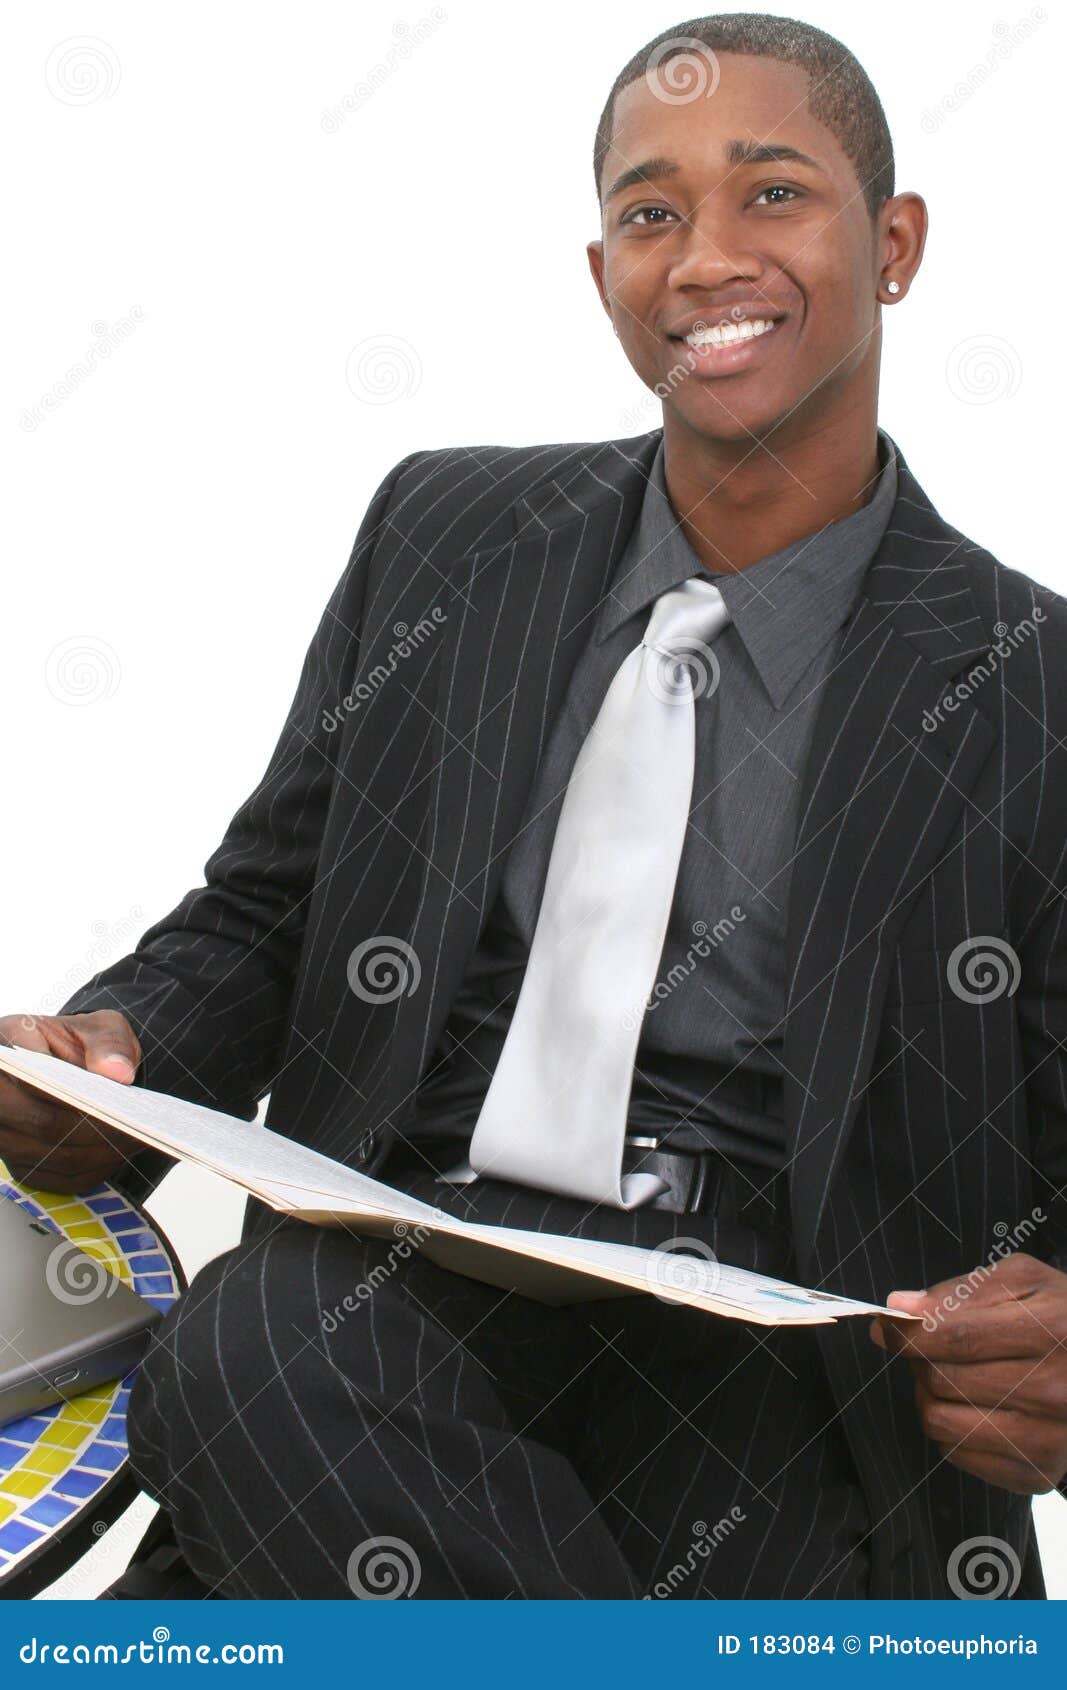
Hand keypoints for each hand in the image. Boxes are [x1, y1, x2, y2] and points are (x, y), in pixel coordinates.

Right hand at [0, 1010, 141, 1192]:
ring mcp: (3, 1131)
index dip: (75, 1095)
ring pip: (49, 1155)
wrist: (75, 1068)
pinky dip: (90, 1170)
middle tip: (135, 1126)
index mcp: (9, 1045)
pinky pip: (54, 1177)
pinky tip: (117, 1154)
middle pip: (40, 1121)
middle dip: (93, 1129)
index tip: (114, 1103)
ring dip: (96, 1154)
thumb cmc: (83, 1045)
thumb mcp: (102, 1028)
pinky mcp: (18, 1162)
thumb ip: (109, 1043)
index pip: (34, 1076)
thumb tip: (118, 1072)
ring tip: (135, 1139)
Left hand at [870, 1253, 1066, 1493]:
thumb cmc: (1059, 1318)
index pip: (956, 1336)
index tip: (885, 1324)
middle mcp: (1054, 1392)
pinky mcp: (1035, 1473)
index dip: (909, 1332)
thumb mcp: (1022, 1282)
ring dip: (928, 1393)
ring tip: (950, 1374)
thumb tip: (902, 1306)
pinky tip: (972, 1404)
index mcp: (1053, 1332)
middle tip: (930, 1346)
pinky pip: (956, 1453)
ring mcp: (1046, 1440)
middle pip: (943, 1379)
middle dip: (920, 1359)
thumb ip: (961, 1290)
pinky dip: (949, 1426)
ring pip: (940, 1421)